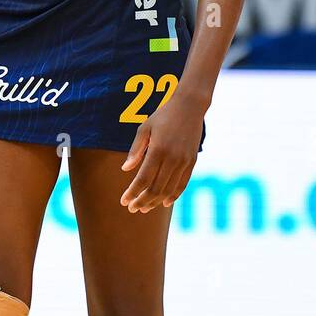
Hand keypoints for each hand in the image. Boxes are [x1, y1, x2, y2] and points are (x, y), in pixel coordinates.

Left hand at [120, 93, 203, 212]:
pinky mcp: (192, 162)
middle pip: (155, 189)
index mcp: (158, 150)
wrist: (189, 106)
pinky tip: (164, 202)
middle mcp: (172, 158)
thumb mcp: (144, 128)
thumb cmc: (163, 116)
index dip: (132, 193)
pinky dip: (173, 196)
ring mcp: (184, 161)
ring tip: (145, 208)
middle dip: (142, 201)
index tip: (124, 201)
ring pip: (169, 190)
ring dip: (155, 202)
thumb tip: (125, 170)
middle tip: (132, 208)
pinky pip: (182, 184)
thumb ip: (136, 150)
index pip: (143, 179)